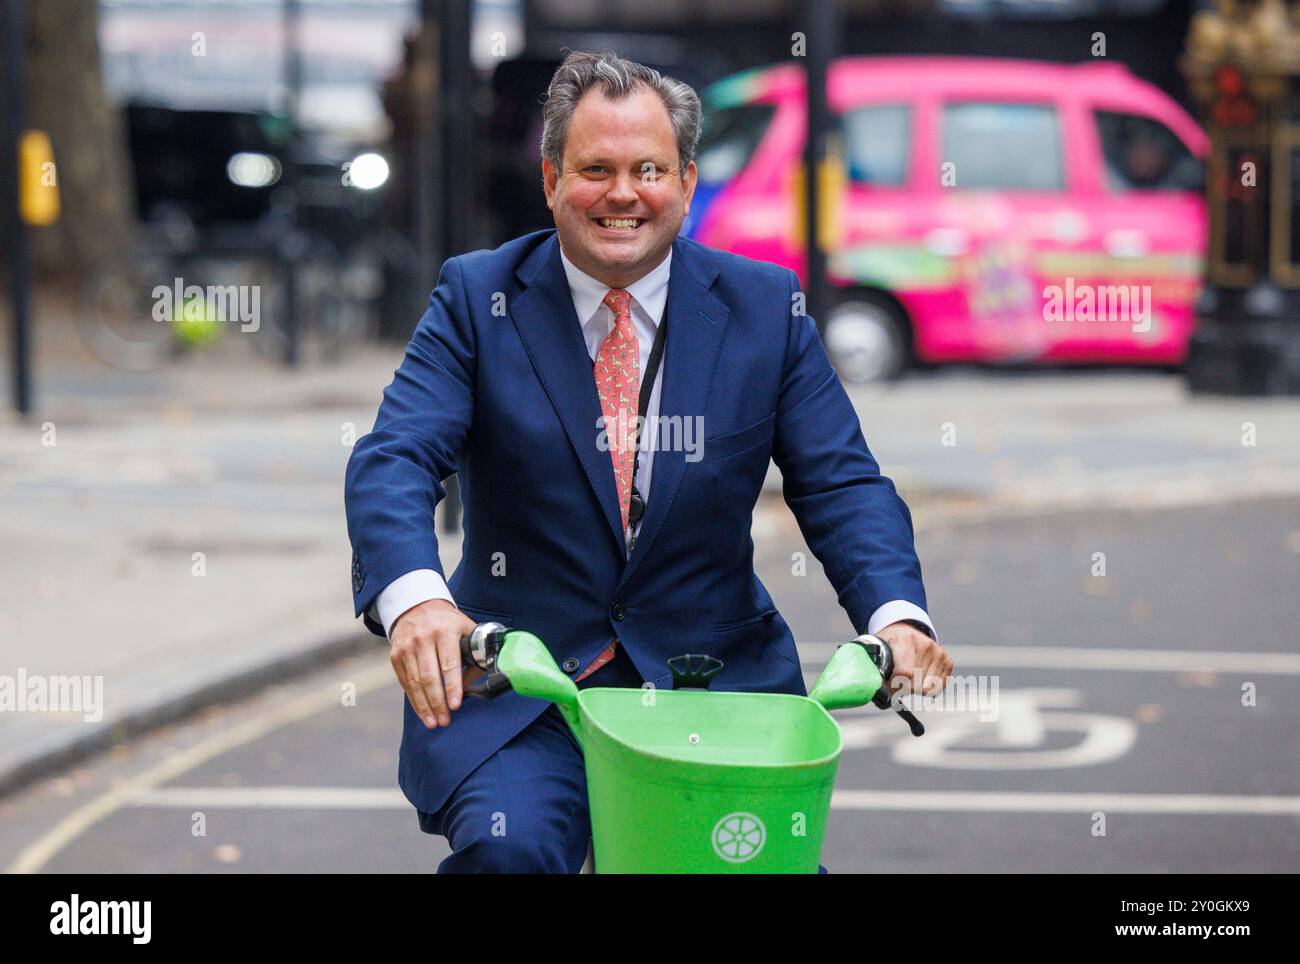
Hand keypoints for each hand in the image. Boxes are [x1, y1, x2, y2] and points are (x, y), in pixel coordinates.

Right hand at [388, 599, 481, 728]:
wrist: (417, 606)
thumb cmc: (448, 623)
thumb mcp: (466, 629)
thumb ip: (474, 655)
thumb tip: (475, 684)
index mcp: (445, 631)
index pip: (449, 663)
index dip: (452, 686)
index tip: (456, 705)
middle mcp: (423, 638)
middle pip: (429, 677)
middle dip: (437, 702)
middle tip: (445, 721)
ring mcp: (406, 647)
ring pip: (414, 682)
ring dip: (424, 706)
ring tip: (433, 722)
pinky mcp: (395, 655)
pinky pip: (404, 682)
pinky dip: (413, 699)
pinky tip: (422, 712)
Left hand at [876, 621, 952, 697]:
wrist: (903, 632)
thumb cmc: (888, 646)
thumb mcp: (877, 652)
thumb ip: (877, 672)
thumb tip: (881, 696)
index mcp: (903, 640)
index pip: (905, 673)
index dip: (895, 685)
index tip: (889, 685)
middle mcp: (924, 644)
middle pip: (916, 685)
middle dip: (904, 688)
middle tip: (896, 680)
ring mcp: (938, 652)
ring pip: (927, 689)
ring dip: (915, 688)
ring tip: (908, 675)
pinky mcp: (947, 660)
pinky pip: (938, 688)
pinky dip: (927, 688)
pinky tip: (919, 676)